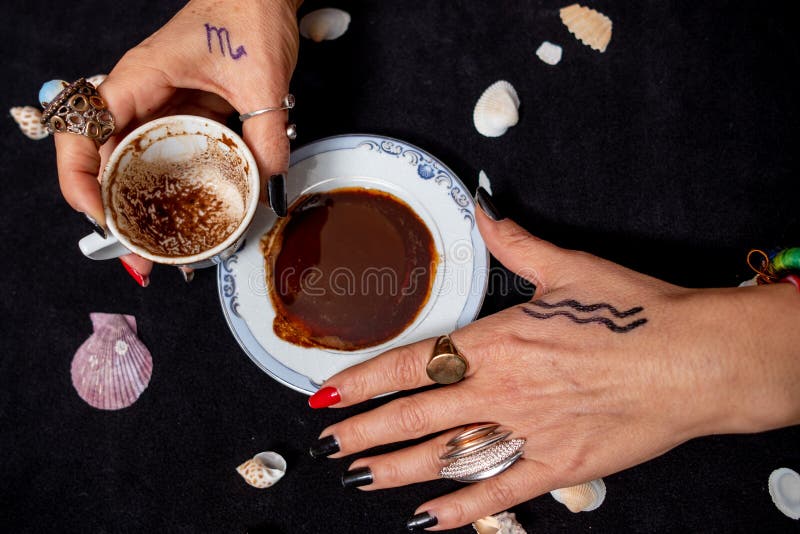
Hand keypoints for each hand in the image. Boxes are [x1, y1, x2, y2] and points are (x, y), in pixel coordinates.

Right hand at [54, 0, 300, 283]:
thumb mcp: (262, 81)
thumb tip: (266, 184)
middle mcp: (140, 97)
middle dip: (115, 214)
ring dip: (144, 209)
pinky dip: (173, 190)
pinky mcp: (182, 115)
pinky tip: (190, 216)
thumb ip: (266, 136)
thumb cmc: (247, 16)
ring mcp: (160, 107)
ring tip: (163, 248)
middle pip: (104, 162)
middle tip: (141, 257)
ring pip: (135, 166)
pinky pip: (167, 158)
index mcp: (139, 80)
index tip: (102, 219)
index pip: (81, 132)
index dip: (80, 181)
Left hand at [308, 197, 799, 529]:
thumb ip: (515, 243)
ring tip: (359, 477)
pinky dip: (461, 509)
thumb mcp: (569, 268)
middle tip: (329, 443)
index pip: (413, 365)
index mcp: (499, 341)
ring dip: (397, 469)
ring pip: (446, 457)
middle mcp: (503, 389)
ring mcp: (528, 431)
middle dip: (366, 431)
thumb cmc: (634, 312)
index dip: (364, 382)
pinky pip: (499, 492)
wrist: (694, 359)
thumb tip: (483, 210)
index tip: (328, 395)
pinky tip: (426, 520)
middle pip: (416, 416)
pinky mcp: (558, 465)